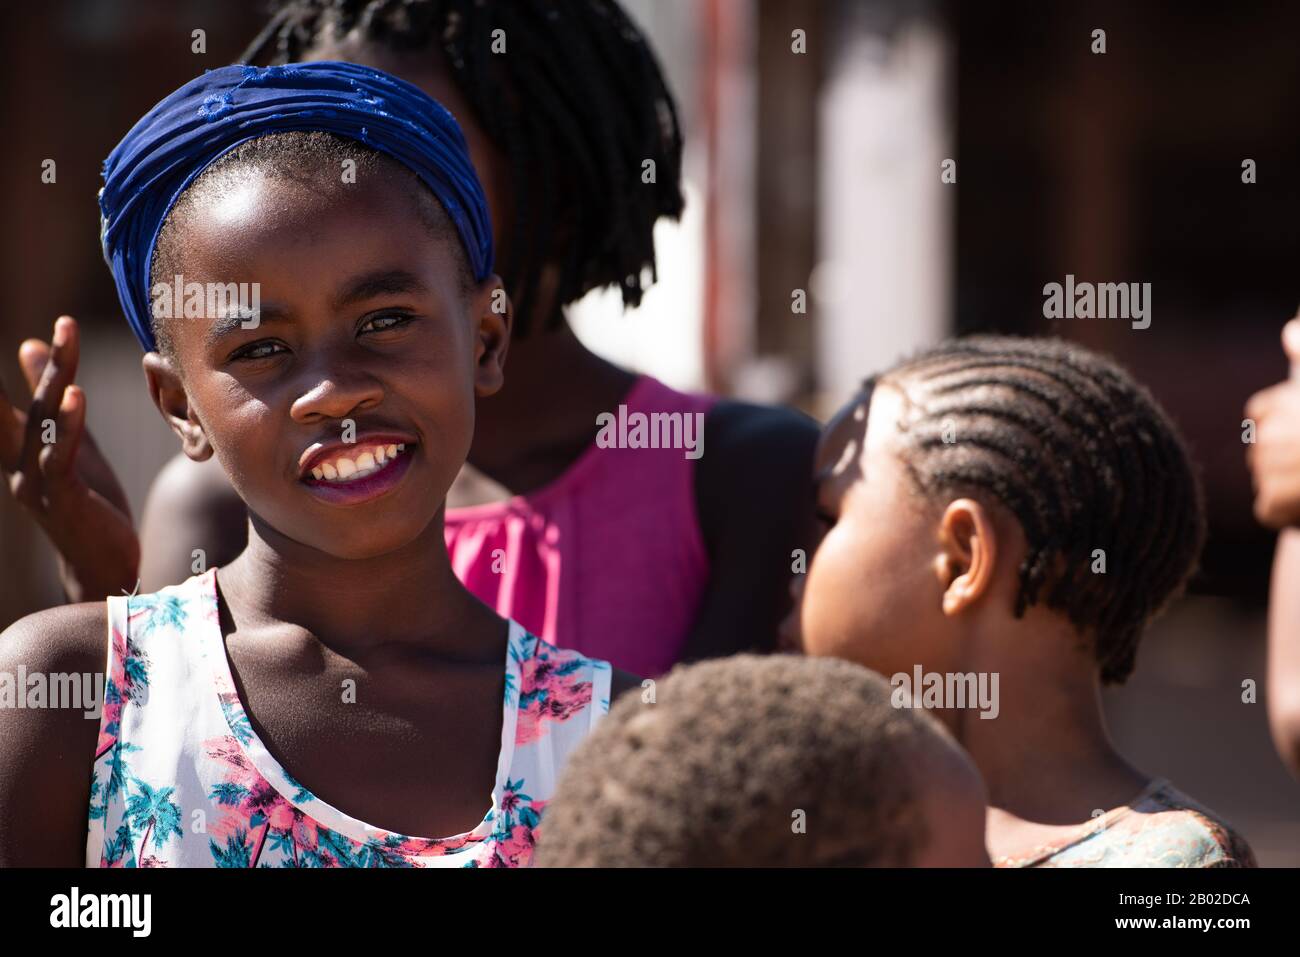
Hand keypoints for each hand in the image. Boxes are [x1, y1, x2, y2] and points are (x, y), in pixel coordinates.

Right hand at [0, 316, 139, 601]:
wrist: (102, 567)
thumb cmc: (86, 503)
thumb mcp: (69, 447)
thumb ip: (53, 404)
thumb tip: (32, 347)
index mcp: (21, 450)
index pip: (4, 402)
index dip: (12, 373)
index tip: (28, 336)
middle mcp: (20, 463)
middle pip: (25, 403)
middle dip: (43, 363)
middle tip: (63, 322)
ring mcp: (36, 482)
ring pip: (43, 423)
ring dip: (54, 381)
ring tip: (64, 343)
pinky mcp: (60, 497)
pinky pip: (59, 455)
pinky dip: (68, 424)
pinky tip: (76, 395)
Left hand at [1246, 315, 1299, 529]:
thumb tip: (1288, 332)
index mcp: (1285, 404)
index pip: (1261, 414)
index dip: (1286, 428)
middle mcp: (1269, 432)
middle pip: (1261, 450)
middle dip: (1287, 461)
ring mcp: (1269, 467)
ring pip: (1265, 480)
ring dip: (1289, 489)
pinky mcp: (1273, 500)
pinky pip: (1268, 511)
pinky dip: (1288, 516)